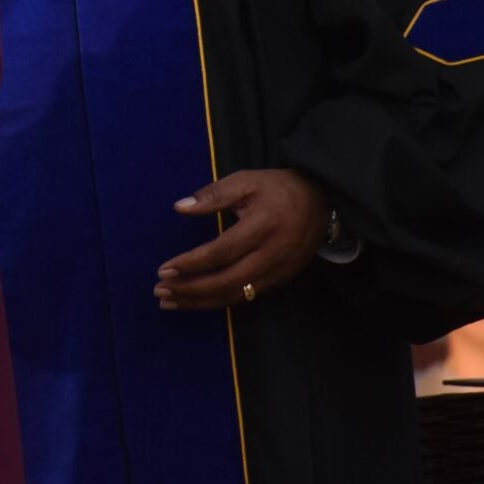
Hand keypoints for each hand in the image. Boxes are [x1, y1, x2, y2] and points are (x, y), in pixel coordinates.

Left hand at [155, 168, 327, 309]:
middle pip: (227, 281)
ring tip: (171, 302)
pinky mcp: (281, 279)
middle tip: (160, 292)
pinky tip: (198, 300)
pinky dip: (220, 301)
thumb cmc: (279, 188)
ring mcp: (278, 271)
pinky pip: (247, 296)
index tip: (163, 270)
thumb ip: (213, 195)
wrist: (323, 201)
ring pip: (236, 294)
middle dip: (191, 290)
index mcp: (262, 227)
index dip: (191, 264)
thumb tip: (179, 207)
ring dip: (201, 301)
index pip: (221, 252)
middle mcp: (271, 255)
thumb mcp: (246, 180)